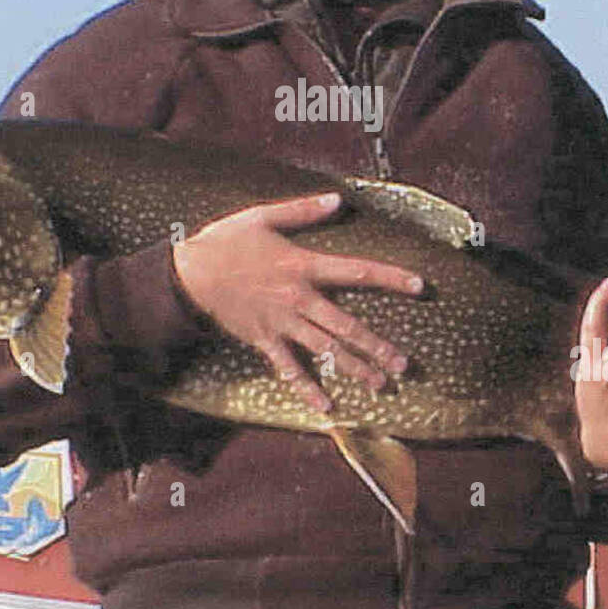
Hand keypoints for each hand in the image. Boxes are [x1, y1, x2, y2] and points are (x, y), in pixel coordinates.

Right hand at [171, 192, 424, 413]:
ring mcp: (282, 323)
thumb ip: (302, 210)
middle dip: (377, 346)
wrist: (187, 276)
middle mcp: (298, 299)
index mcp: (303, 266)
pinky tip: (326, 408)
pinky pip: (289, 369)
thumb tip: (337, 200)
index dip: (390, 278)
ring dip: (354, 368)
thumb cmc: (226, 242)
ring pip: (325, 350)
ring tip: (380, 385)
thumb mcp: (263, 216)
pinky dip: (307, 389)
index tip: (420, 285)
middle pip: (346, 325)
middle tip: (404, 365)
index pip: (357, 271)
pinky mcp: (264, 340)